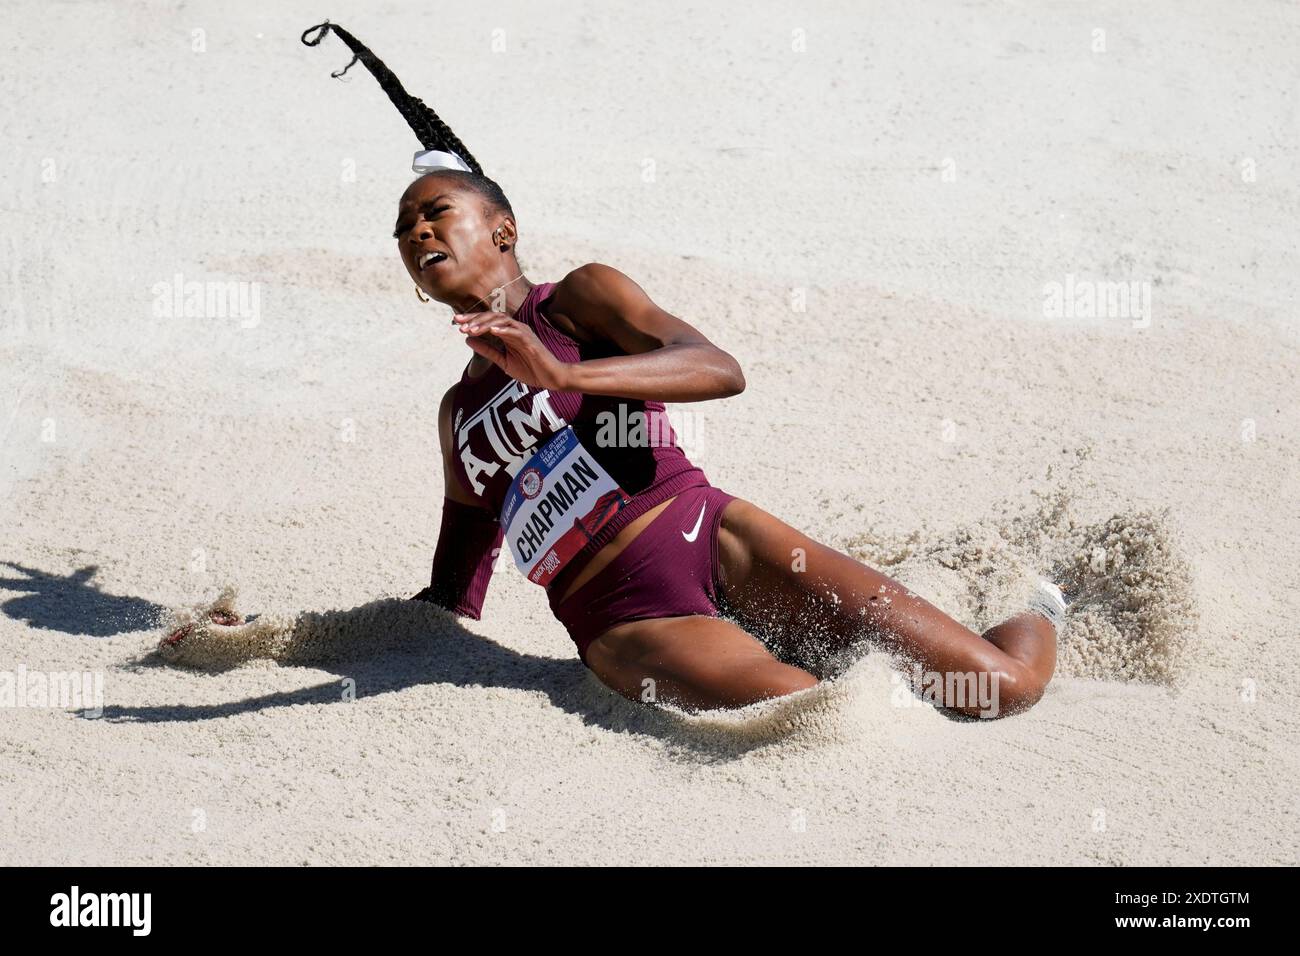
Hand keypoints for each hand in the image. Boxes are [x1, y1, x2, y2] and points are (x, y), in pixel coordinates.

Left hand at [453, 312, 572, 390]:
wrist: (550, 378)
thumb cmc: (530, 369)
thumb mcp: (503, 361)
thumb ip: (487, 350)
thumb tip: (468, 340)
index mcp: (507, 333)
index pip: (487, 322)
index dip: (471, 320)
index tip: (456, 322)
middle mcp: (514, 329)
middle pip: (492, 317)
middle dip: (474, 319)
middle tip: (458, 323)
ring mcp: (523, 333)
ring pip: (502, 321)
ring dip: (485, 324)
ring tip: (471, 329)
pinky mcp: (531, 341)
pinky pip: (516, 332)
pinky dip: (504, 330)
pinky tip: (492, 331)